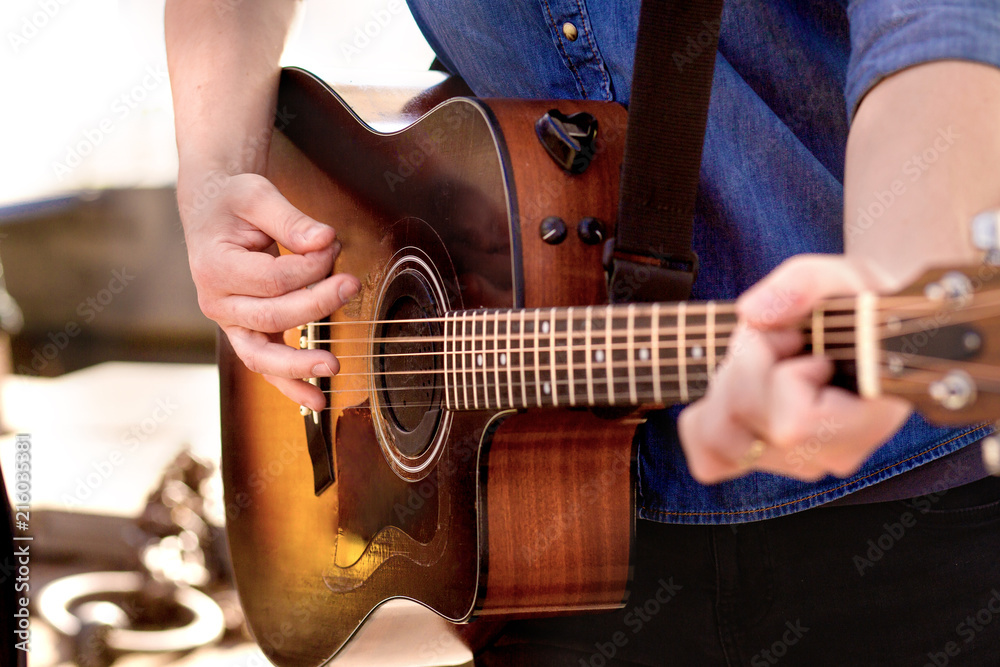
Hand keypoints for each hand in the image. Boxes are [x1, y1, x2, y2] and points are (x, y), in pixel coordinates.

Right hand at [179, 172, 359, 410]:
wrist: (210, 211)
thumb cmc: (233, 202)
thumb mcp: (257, 194)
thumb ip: (291, 219)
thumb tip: (326, 240)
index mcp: (213, 267)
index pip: (272, 279)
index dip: (310, 266)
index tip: (333, 245)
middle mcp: (216, 302)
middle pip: (271, 316)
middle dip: (317, 303)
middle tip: (351, 284)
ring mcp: (229, 323)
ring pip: (261, 355)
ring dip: (298, 366)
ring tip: (332, 367)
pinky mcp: (246, 332)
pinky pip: (266, 365)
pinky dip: (290, 385)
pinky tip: (317, 399)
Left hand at [677, 254, 911, 482]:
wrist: (851, 331)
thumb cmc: (848, 307)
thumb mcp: (840, 277)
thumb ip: (805, 284)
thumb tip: (752, 314)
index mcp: (868, 419)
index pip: (796, 421)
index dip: (783, 373)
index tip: (800, 340)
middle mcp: (834, 455)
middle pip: (747, 420)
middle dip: (746, 363)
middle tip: (779, 339)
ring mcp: (799, 465)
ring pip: (720, 439)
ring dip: (726, 386)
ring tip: (765, 362)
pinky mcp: (765, 463)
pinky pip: (707, 455)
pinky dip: (709, 415)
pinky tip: (743, 388)